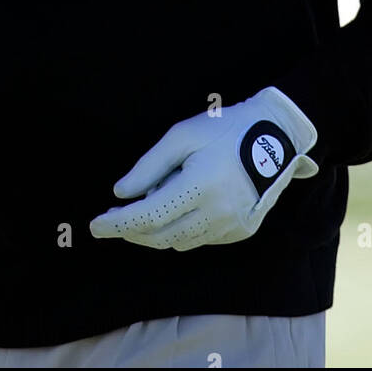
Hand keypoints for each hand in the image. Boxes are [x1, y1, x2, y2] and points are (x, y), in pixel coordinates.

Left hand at [89, 86, 317, 250]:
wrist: (276, 136)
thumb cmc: (224, 128)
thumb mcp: (181, 136)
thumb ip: (149, 167)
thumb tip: (121, 194)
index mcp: (201, 187)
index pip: (149, 215)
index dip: (118, 223)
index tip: (95, 224)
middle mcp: (218, 214)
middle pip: (161, 236)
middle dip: (131, 230)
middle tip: (112, 218)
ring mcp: (232, 227)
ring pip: (180, 242)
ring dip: (155, 230)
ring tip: (149, 203)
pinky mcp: (241, 232)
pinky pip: (200, 239)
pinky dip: (181, 229)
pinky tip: (177, 207)